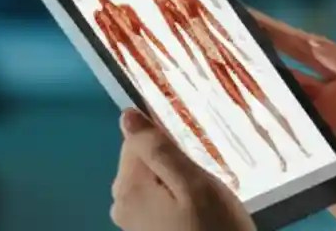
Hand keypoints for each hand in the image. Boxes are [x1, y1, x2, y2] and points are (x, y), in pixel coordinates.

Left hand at [110, 109, 254, 230]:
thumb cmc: (215, 230)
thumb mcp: (194, 184)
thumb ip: (159, 149)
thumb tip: (127, 116)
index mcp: (128, 188)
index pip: (137, 140)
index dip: (168, 144)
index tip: (193, 160)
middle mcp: (121, 205)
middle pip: (144, 162)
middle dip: (174, 165)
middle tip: (203, 186)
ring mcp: (131, 224)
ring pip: (154, 182)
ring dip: (178, 185)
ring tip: (203, 203)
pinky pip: (158, 202)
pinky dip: (177, 203)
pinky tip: (197, 217)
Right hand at [250, 11, 335, 230]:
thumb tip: (317, 43)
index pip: (312, 49)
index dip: (282, 32)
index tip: (251, 18)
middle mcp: (335, 98)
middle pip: (292, 70)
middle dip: (264, 55)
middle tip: (228, 41)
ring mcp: (321, 125)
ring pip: (283, 98)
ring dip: (258, 86)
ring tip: (224, 72)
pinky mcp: (309, 152)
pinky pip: (281, 128)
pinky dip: (262, 118)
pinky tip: (239, 111)